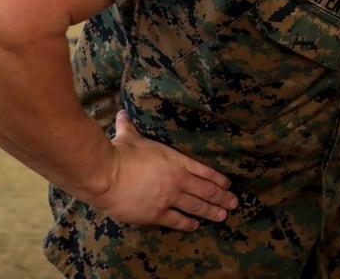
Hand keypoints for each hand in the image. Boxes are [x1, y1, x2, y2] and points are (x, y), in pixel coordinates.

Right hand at [85, 110, 238, 230]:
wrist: (105, 175)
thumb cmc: (119, 153)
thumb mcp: (129, 136)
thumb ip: (130, 126)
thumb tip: (122, 113)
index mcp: (175, 160)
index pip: (203, 170)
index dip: (217, 178)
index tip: (228, 184)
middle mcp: (177, 180)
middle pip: (205, 190)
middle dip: (222, 197)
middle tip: (234, 203)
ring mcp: (168, 198)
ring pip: (196, 206)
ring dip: (211, 211)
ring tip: (223, 215)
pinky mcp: (156, 214)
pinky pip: (177, 220)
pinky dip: (188, 223)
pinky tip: (195, 226)